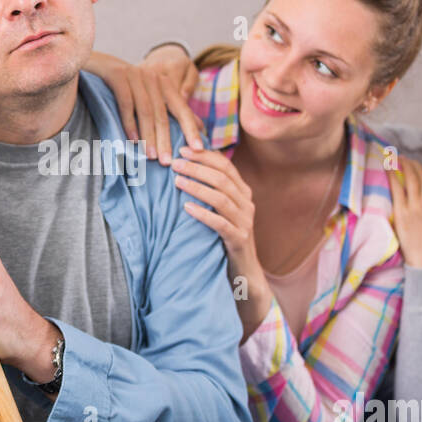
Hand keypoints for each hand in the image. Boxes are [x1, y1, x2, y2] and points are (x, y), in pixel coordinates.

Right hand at [91, 46, 203, 163]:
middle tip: (167, 162)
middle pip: (162, 114)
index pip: (182, 109)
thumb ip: (172, 108)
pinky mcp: (117, 76)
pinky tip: (133, 140)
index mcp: (164, 83)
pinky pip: (126, 103)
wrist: (92, 59)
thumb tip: (199, 126)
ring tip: (151, 156)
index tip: (198, 149)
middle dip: (166, 140)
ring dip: (149, 136)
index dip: (191, 129)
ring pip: (145, 111)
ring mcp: (135, 76)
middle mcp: (152, 78)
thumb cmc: (123, 84)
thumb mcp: (149, 92)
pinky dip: (130, 123)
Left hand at [170, 146, 271, 338]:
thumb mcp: (221, 211)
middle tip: (174, 163)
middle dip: (197, 168)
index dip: (204, 156)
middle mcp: (247, 204)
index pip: (225, 166)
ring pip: (222, 198)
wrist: (244, 272)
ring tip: (177, 181)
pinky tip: (187, 208)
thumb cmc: (225, 237)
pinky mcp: (239, 240)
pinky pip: (221, 224)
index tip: (182, 149)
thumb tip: (187, 167)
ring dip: (197, 187)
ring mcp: (245, 222)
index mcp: (243, 193)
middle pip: (222, 178)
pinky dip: (203, 214)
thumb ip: (211, 191)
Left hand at [386, 157, 421, 267]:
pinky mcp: (403, 212)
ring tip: (395, 159)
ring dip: (402, 165)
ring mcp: (416, 206)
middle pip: (421, 176)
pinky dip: (392, 174)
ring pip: (410, 178)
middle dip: (411, 164)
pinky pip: (397, 187)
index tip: (416, 166)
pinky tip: (387, 167)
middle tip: (403, 158)